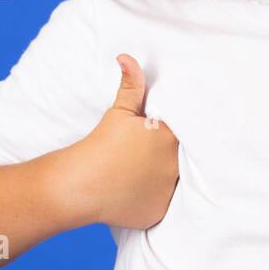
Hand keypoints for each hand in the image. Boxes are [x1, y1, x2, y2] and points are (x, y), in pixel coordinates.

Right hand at [60, 53, 179, 229]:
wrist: (80, 185)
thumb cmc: (99, 145)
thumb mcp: (119, 112)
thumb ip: (131, 85)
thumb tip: (127, 57)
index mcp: (170, 138)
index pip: (188, 131)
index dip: (182, 129)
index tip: (174, 130)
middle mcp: (175, 166)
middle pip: (184, 157)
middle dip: (176, 154)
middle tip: (159, 152)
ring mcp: (168, 191)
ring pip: (177, 181)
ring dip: (170, 176)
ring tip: (151, 170)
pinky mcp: (158, 212)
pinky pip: (163, 203)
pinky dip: (156, 197)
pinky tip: (142, 190)